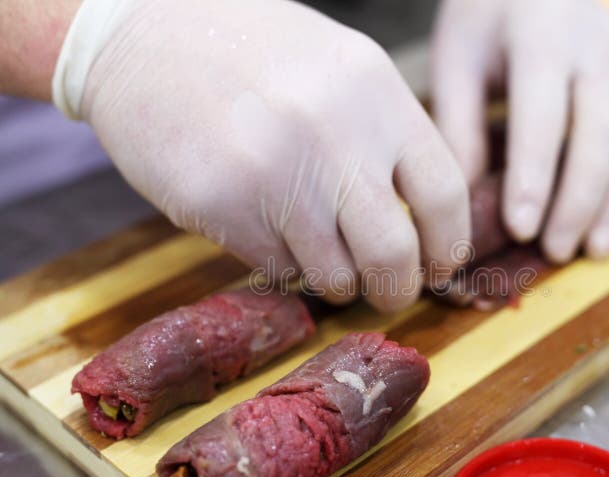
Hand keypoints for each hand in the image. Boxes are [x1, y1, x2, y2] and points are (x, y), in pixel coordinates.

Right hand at [53, 0, 468, 310]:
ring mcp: (275, 172)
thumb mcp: (339, 69)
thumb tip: (425, 217)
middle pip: (394, 254)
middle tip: (389, 292)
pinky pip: (278, 269)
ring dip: (337, 281)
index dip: (449, 244)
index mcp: (377, 93)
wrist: (143, 36)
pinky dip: (285, 263)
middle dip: (397, 289)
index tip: (439, 265)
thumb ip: (386, 134)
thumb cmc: (251, 53)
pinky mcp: (222, 206)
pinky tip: (268, 228)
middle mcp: (334, 134)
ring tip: (321, 255)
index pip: (445, 192)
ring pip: (335, 276)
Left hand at [432, 0, 608, 261]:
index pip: (542, 113)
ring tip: (596, 249)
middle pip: (602, 130)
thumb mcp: (456, 62)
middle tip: (556, 250)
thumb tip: (461, 203)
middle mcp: (596, 48)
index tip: (521, 228)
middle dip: (581, 198)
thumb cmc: (484, 21)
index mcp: (540, 39)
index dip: (534, 175)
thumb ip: (459, 128)